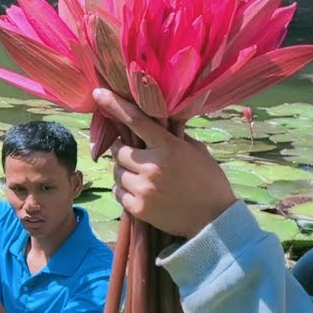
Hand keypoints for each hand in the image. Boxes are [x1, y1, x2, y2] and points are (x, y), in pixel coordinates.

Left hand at [92, 89, 236, 238]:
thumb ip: (173, 136)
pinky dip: (125, 191)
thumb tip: (154, 120)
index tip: (98, 93)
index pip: (136, 120)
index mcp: (169, 147)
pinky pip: (118, 192)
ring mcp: (144, 189)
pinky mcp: (138, 208)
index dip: (115, 105)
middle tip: (136, 156)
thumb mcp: (195, 151)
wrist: (214, 219)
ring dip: (124, 172)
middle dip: (123, 152)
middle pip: (118, 151)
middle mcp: (153, 166)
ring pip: (116, 172)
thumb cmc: (208, 180)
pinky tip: (142, 192)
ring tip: (142, 177)